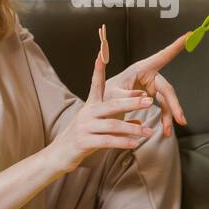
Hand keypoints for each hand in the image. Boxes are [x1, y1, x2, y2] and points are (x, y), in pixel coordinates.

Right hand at [49, 44, 153, 172]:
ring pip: (112, 125)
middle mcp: (86, 113)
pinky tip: (135, 144)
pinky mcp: (83, 142)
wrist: (59, 155)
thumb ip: (118, 123)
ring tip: (149, 132)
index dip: (98, 70)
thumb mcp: (99, 128)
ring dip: (133, 129)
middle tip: (149, 101)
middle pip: (112, 105)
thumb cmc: (82, 138)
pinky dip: (122, 142)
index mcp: (90, 105)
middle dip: (132, 103)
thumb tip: (139, 122)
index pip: (95, 84)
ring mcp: (84, 127)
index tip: (100, 54)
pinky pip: (107, 141)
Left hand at [103, 31, 190, 136]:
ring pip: (166, 100)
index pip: (162, 56)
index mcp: (139, 69)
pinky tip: (165, 129)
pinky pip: (162, 106)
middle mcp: (148, 75)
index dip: (176, 46)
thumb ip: (127, 97)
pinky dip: (164, 118)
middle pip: (166, 89)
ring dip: (169, 116)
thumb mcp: (111, 96)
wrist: (99, 109)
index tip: (190, 34)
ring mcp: (150, 86)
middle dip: (174, 105)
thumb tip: (147, 99)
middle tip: (181, 120)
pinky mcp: (150, 96)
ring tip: (168, 132)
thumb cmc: (104, 98)